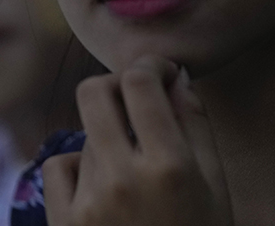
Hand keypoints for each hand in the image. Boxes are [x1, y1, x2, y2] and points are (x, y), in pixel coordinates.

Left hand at [44, 55, 232, 225]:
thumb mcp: (216, 186)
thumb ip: (196, 126)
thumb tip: (175, 77)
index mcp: (171, 166)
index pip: (140, 82)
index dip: (149, 65)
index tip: (159, 72)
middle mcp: (124, 178)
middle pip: (94, 93)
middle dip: (114, 86)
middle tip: (133, 99)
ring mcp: (89, 203)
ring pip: (85, 135)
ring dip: (107, 140)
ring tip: (132, 171)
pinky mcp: (64, 225)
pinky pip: (59, 168)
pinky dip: (77, 170)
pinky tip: (101, 189)